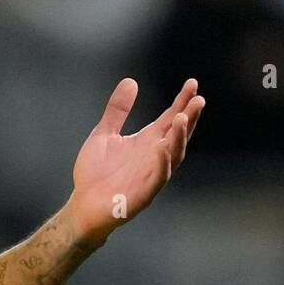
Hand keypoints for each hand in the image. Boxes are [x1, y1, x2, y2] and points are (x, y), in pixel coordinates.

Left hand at [67, 78, 205, 245]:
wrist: (84, 203)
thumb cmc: (97, 171)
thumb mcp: (104, 134)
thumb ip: (117, 110)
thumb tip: (131, 81)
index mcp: (148, 141)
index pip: (170, 118)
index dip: (182, 102)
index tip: (192, 83)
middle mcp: (155, 156)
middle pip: (178, 134)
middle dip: (189, 117)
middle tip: (199, 99)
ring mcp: (151, 174)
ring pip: (173, 155)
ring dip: (179, 137)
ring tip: (183, 117)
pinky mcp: (143, 192)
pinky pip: (157, 177)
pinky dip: (162, 163)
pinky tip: (163, 147)